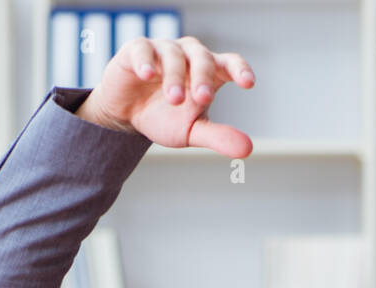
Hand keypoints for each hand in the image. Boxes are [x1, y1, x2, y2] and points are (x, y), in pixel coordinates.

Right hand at [75, 36, 254, 157]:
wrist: (128, 116)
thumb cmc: (165, 118)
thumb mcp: (192, 131)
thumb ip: (218, 137)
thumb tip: (247, 150)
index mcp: (209, 72)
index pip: (230, 63)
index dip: (240, 70)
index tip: (248, 84)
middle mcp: (189, 55)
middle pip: (202, 58)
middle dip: (203, 77)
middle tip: (202, 98)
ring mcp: (163, 49)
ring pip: (174, 55)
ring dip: (174, 77)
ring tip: (174, 99)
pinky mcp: (136, 50)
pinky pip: (143, 49)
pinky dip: (146, 61)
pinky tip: (147, 74)